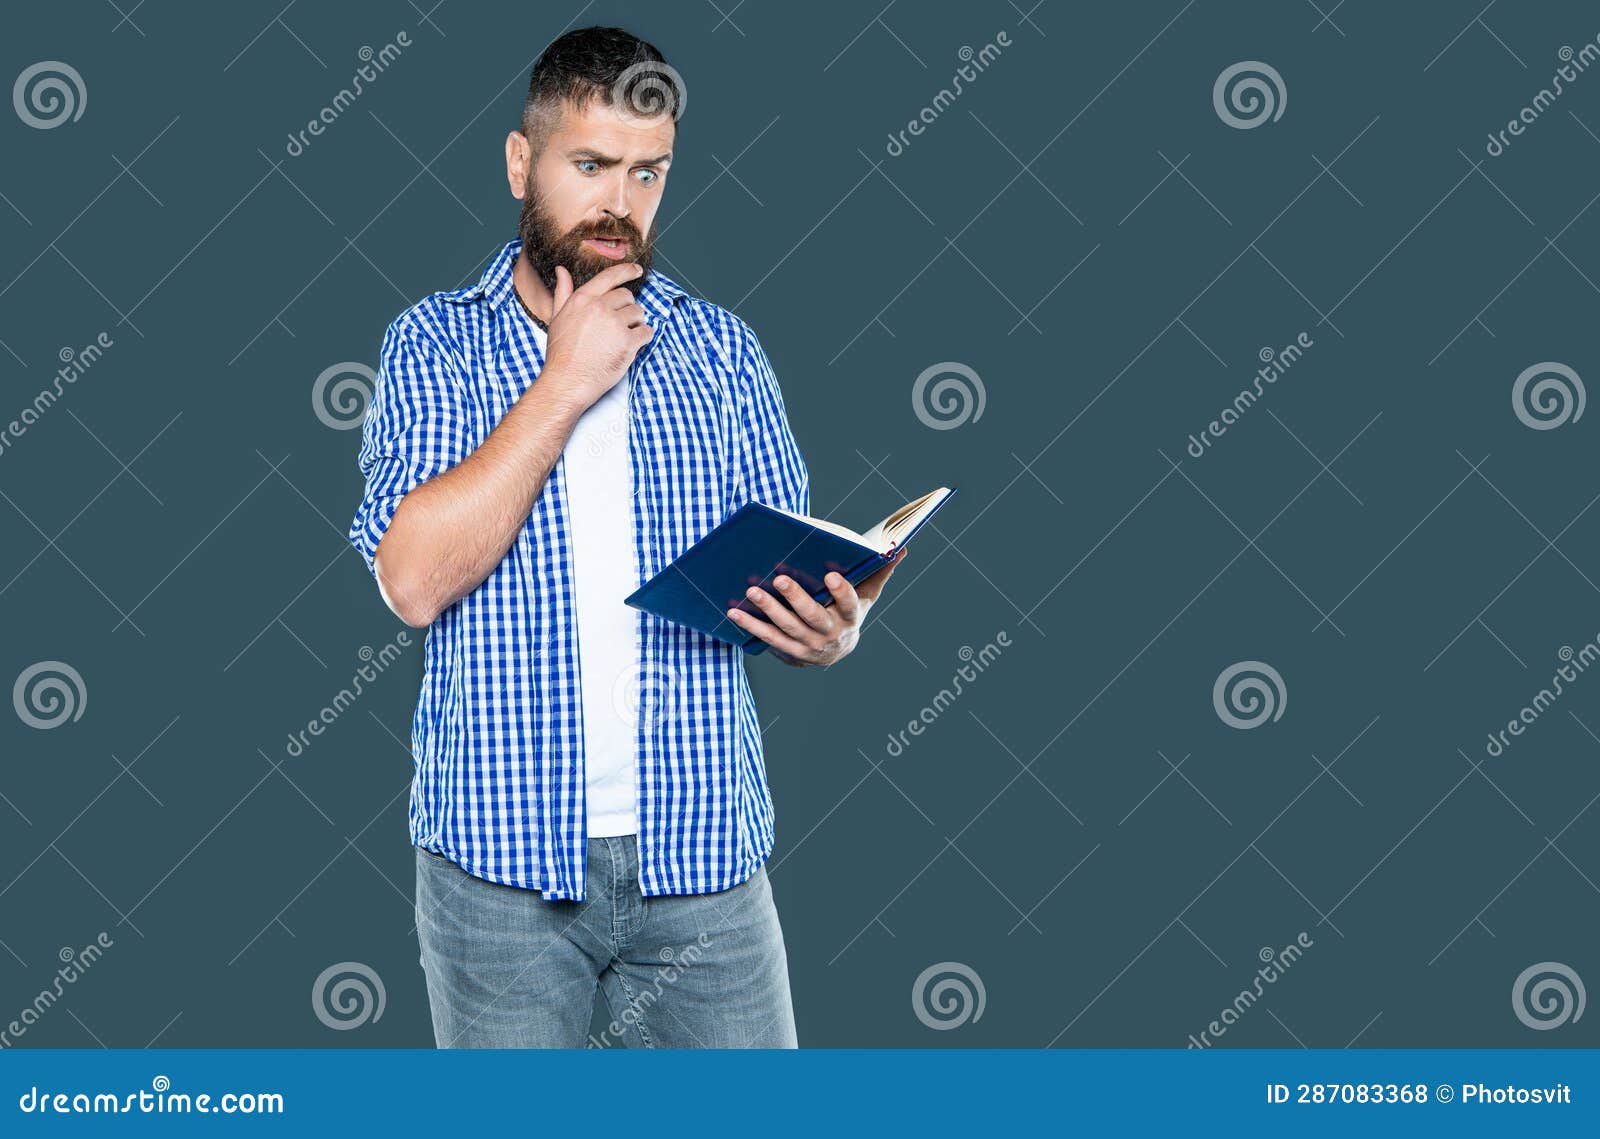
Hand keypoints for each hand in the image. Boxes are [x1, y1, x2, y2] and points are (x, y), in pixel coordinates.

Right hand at [542, 262, 654, 408]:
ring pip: (639, 313)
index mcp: (583, 299)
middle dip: (628, 307)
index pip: (610, 277)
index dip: (627, 271)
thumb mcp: (557, 317)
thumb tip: (562, 270)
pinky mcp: (628, 342)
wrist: (567, 381)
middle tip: (621, 323)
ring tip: (623, 336)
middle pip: (627, 296)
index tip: (637, 270)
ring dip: (636, 322)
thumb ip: (563, 292)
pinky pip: (646, 332)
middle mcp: (600, 307)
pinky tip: (634, 344)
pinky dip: (644, 337)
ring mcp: (615, 324)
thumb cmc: (560, 352)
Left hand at [727, 547, 907, 666]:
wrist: (836, 651)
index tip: (831, 576)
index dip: (842, 592)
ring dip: (768, 611)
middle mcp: (831, 634)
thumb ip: (880, 571)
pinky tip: (735, 612)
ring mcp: (810, 646)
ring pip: (788, 628)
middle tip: (779, 579)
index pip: (850, 604)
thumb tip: (900, 547)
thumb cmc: (848, 611)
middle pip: (812, 616)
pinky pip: (769, 639)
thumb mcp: (867, 594)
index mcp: (851, 617)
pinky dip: (751, 626)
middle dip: (796, 598)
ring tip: (752, 591)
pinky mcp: (790, 653)